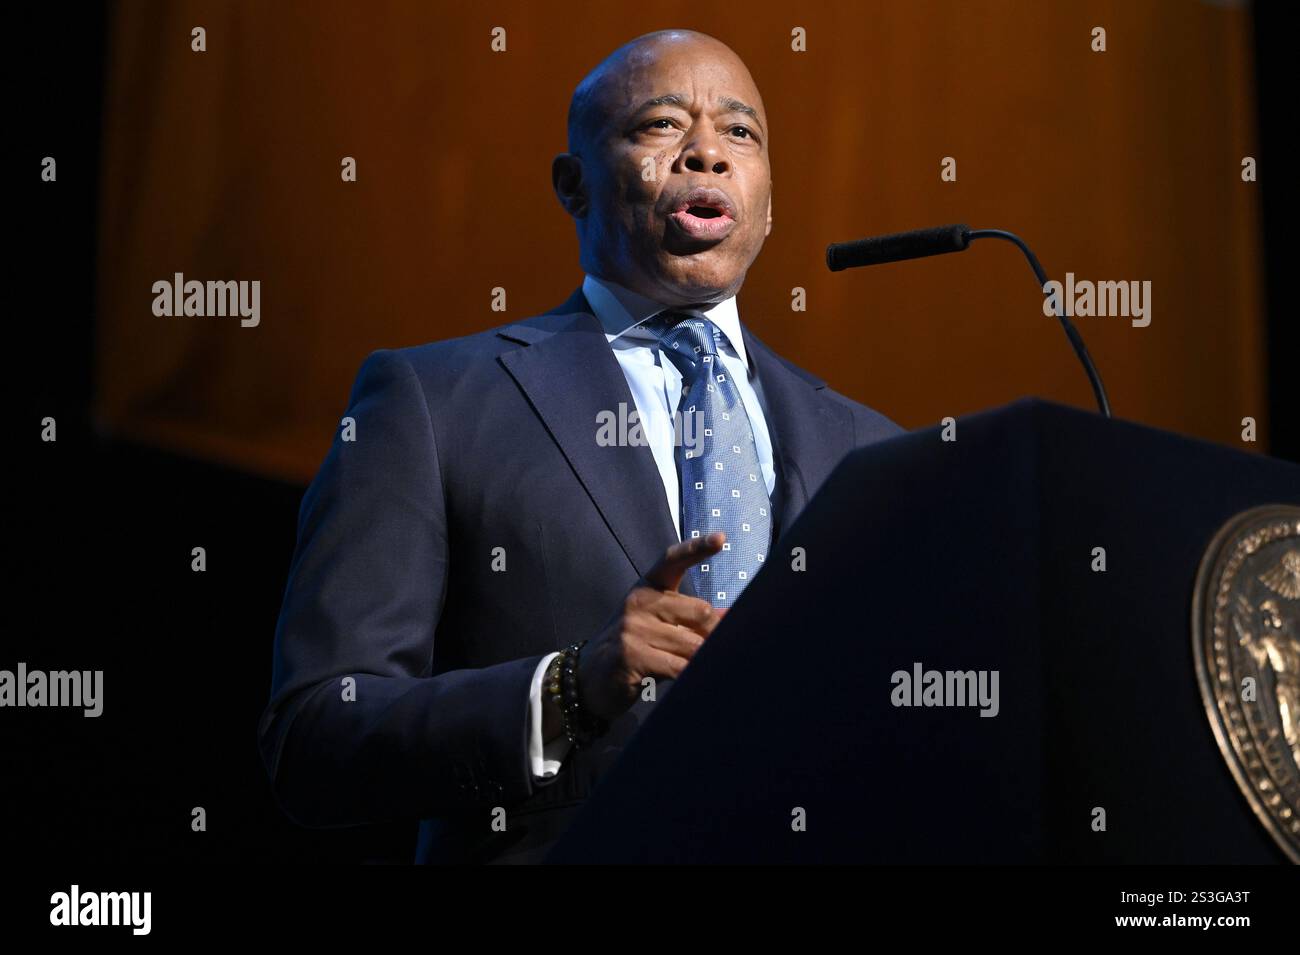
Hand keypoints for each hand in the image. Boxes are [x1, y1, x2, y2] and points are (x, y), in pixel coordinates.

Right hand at [565, 533, 726, 726]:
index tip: (721, 539)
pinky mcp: (631, 655)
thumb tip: (729, 616)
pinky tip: (686, 681)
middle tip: (714, 651)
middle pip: (701, 612)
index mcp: (647, 587)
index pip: (673, 560)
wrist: (588, 678)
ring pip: (694, 644)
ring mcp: (633, 628)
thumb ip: (689, 617)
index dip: (697, 548)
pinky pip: (679, 667)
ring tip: (695, 669)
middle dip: (714, 636)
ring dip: (701, 661)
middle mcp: (639, 602)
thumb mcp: (658, 624)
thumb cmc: (633, 647)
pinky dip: (689, 676)